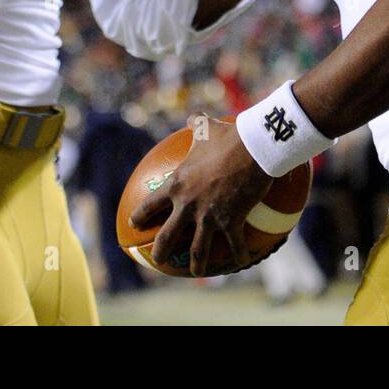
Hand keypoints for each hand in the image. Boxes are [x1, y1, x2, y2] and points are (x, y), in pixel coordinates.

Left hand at [129, 116, 272, 275]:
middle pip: (168, 235)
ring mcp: (209, 217)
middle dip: (161, 251)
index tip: (135, 223)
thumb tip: (193, 117)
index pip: (150, 205)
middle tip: (158, 260)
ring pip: (197, 249)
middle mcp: (188, 205)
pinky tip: (240, 262)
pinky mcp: (232, 222)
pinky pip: (234, 245)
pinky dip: (237, 255)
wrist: (253, 149)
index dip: (140, 216)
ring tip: (195, 272)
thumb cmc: (228, 137)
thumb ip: (196, 124)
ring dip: (195, 263)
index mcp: (177, 185)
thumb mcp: (207, 128)